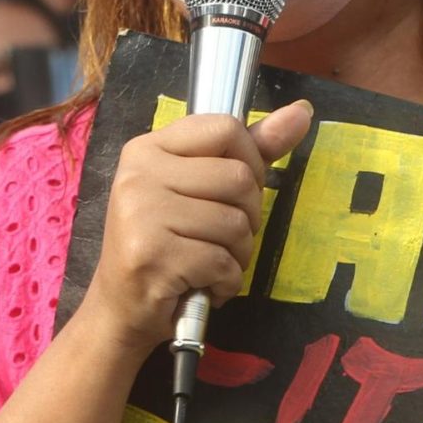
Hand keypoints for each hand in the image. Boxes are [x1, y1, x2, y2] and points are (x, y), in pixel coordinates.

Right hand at [79, 103, 313, 353]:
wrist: (121, 309)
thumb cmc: (164, 246)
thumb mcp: (199, 190)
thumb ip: (249, 152)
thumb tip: (302, 112)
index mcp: (148, 148)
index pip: (226, 128)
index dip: (249, 162)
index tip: (233, 192)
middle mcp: (139, 174)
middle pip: (238, 178)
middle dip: (247, 217)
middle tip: (219, 239)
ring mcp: (141, 214)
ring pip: (235, 223)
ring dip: (237, 255)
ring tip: (209, 265)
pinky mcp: (152, 255)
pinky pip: (223, 262)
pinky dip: (226, 282)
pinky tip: (202, 285)